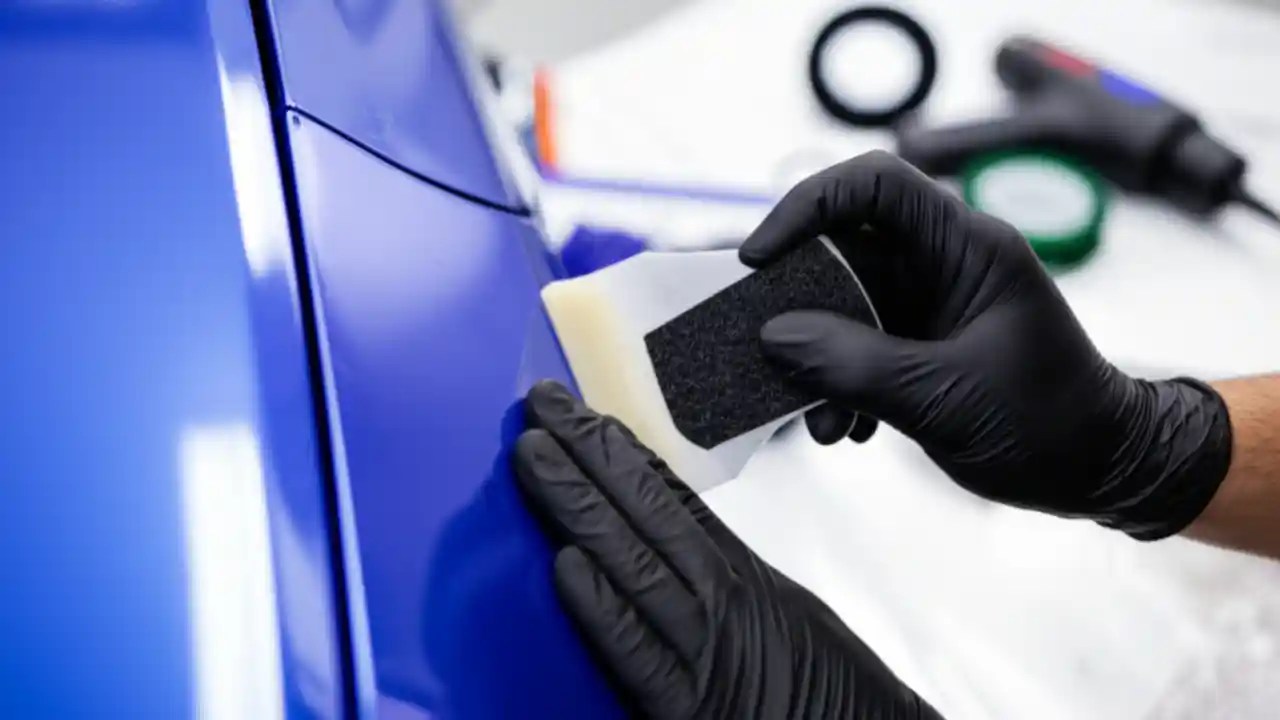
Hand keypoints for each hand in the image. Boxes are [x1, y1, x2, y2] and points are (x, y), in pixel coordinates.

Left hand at [513, 380, 940, 719]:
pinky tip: (566, 565)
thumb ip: (723, 575)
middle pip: (645, 509)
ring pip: (630, 560)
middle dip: (589, 452)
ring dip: (578, 503)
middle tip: (543, 405)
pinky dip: (601, 605)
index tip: (583, 414)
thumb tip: (670, 541)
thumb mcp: (783, 614)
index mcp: (741, 570)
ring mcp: (701, 648)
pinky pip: (635, 650)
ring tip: (534, 455)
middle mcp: (721, 595)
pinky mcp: (683, 707)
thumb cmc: (835, 695)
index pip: (670, 496)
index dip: (620, 450)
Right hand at [743, 151, 1231, 539]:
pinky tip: (849, 429)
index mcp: (968, 247)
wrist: (1104, 472)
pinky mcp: (921, 343)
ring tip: (823, 422)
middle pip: (844, 248)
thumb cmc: (1050, 427)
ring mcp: (931, 303)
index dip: (807, 206)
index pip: (874, 184)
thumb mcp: (944, 399)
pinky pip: (856, 344)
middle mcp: (944, 263)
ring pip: (843, 306)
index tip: (759, 259)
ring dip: (817, 360)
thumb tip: (773, 338)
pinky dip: (838, 383)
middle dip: (800, 305)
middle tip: (765, 349)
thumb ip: (852, 365)